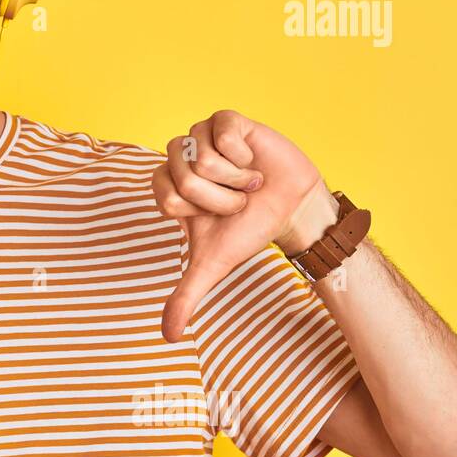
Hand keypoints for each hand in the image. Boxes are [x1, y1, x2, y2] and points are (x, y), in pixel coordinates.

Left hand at [151, 109, 329, 342]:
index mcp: (168, 186)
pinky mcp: (226, 120)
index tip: (216, 217)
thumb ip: (187, 295)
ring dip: (234, 180)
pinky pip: (222, 135)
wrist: (291, 210)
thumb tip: (169, 337)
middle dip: (218, 199)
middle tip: (236, 200)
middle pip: (184, 177)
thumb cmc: (248, 231)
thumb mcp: (214, 265)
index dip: (197, 211)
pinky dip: (244, 158)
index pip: (164, 196)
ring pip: (204, 158)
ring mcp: (201, 135)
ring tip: (247, 183)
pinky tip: (253, 162)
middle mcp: (180, 157)